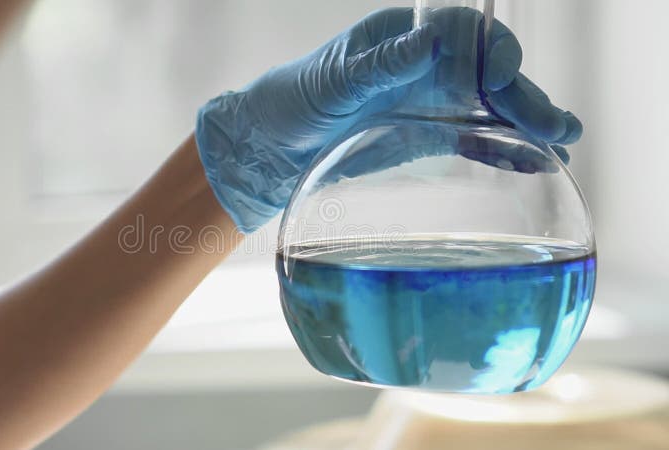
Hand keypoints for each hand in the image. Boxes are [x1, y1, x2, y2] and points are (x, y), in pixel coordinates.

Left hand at [195, 7, 581, 232]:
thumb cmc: (296, 97)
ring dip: (526, 122)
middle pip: (486, 72)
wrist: (275, 143)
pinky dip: (500, 150)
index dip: (490, 50)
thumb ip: (381, 64)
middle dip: (523, 95)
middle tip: (555, 125)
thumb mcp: (334, 81)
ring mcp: (430, 101)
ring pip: (489, 106)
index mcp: (404, 36)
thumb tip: (431, 41)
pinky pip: (471, 139)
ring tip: (564, 141)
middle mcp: (425, 65)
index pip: (463, 32)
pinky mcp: (427, 135)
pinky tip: (532, 163)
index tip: (503, 77)